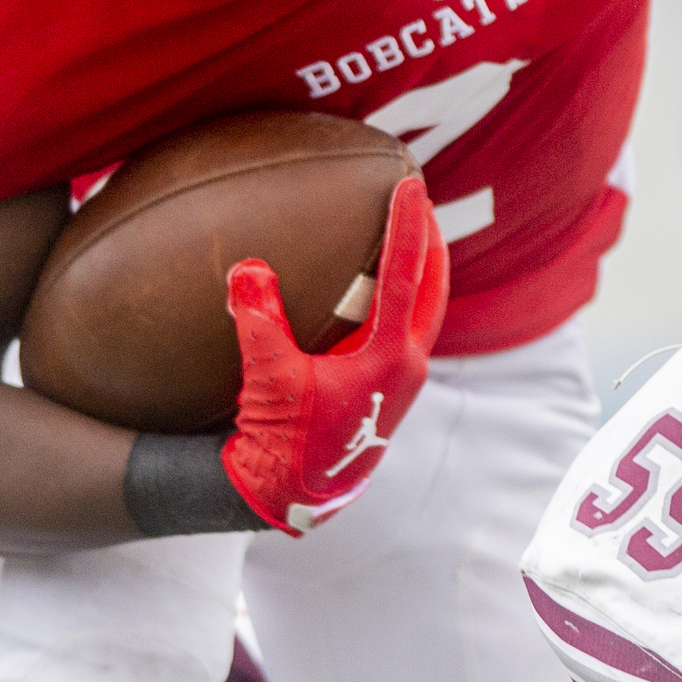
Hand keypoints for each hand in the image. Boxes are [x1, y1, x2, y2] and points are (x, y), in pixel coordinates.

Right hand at [221, 174, 445, 532]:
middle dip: (431, 241)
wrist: (292, 496)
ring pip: (426, 310)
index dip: (408, 226)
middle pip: (434, 287)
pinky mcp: (390, 388)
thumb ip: (259, 320)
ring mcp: (403, 379)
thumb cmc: (282, 441)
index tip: (411, 185)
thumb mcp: (267, 378)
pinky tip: (380, 288)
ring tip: (411, 234)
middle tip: (421, 200)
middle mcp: (407, 366)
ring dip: (423, 270)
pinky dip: (404, 298)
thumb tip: (247, 266)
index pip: (404, 275)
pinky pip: (408, 328)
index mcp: (388, 357)